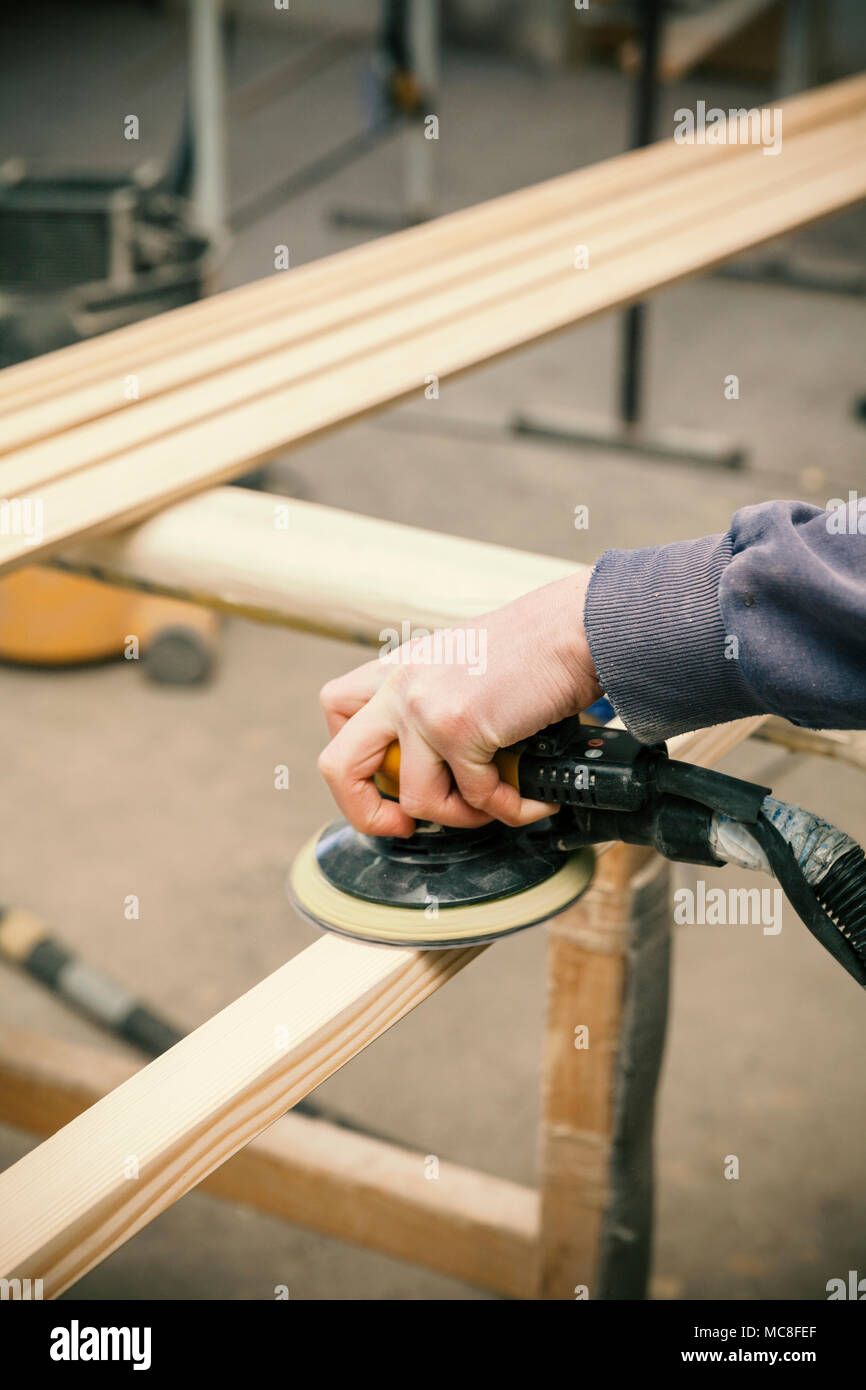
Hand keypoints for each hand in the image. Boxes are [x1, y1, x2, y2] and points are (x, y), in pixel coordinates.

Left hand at [317, 571, 602, 836]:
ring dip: (461, 817)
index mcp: (397, 666)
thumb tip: (443, 764)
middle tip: (401, 827)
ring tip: (497, 806)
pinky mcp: (460, 729)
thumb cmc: (537, 646)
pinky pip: (476, 798)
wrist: (576, 626)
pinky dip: (511, 808)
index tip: (386, 780)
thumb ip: (438, 700)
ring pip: (416, 799)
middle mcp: (400, 685)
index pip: (336, 709)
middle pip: (337, 764)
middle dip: (363, 812)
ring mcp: (424, 708)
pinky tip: (534, 799)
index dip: (355, 756)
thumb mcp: (464, 663)